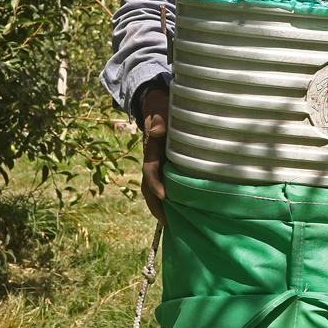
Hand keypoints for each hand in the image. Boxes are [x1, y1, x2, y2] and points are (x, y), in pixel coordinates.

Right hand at [139, 86, 169, 224]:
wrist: (156, 104)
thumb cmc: (162, 107)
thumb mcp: (161, 108)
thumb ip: (159, 118)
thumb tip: (158, 129)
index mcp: (151, 149)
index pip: (150, 170)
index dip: (155, 183)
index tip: (164, 195)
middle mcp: (151, 160)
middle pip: (148, 186)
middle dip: (155, 204)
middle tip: (167, 221)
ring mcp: (156, 164)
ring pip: (153, 188)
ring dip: (160, 205)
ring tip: (171, 222)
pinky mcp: (164, 166)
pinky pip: (162, 184)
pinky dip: (167, 198)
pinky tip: (179, 209)